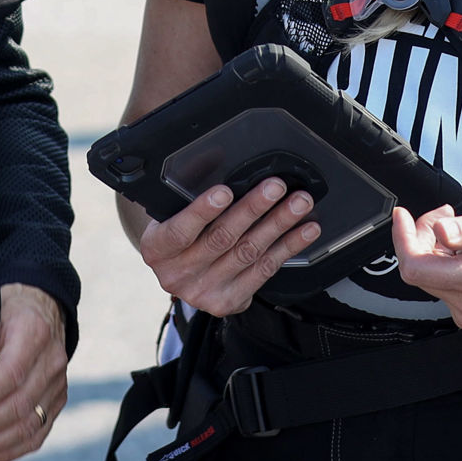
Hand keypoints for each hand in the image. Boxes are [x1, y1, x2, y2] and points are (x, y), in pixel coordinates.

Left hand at [0, 283, 67, 460]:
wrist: (42, 309)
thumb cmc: (4, 311)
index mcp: (33, 333)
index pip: (12, 372)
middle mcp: (52, 361)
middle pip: (21, 404)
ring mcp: (58, 385)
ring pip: (29, 425)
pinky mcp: (56, 402)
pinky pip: (36, 434)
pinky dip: (9, 450)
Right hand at [138, 180, 320, 315]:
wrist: (178, 271)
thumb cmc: (178, 231)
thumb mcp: (170, 213)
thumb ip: (189, 193)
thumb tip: (217, 158)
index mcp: (157, 249)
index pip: (180, 231)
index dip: (202, 211)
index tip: (225, 191)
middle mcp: (178, 276)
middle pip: (221, 240)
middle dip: (252, 209)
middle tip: (275, 187)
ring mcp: (204, 293)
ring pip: (248, 254)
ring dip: (278, 225)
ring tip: (298, 203)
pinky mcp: (229, 302)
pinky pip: (265, 271)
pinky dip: (288, 247)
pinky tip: (303, 231)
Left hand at [392, 205, 461, 330]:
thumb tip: (440, 231)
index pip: (416, 268)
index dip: (402, 238)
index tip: (403, 215)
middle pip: (419, 271)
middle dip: (422, 237)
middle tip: (445, 214)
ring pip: (430, 278)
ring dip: (434, 248)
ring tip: (459, 227)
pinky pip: (445, 286)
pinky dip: (445, 262)